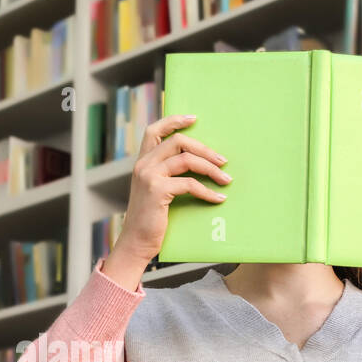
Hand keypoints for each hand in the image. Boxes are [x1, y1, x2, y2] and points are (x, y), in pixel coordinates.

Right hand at [103, 115, 230, 288]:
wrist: (136, 243)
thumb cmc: (150, 220)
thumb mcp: (155, 192)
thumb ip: (167, 175)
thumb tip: (199, 164)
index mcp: (142, 162)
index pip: (154, 130)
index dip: (174, 120)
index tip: (194, 118)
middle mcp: (143, 165)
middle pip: (178, 142)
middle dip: (204, 149)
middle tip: (222, 161)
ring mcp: (149, 176)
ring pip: (186, 160)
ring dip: (211, 169)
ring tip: (226, 179)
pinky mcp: (157, 190)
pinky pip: (189, 183)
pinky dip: (207, 191)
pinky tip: (218, 198)